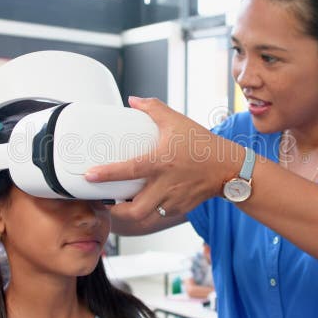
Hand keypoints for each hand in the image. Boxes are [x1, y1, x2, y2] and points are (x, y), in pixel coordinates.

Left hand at [85, 97, 242, 222]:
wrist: (228, 166)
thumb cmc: (202, 143)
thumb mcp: (176, 121)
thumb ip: (153, 109)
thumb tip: (132, 100)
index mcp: (161, 161)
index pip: (129, 170)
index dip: (107, 174)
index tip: (89, 175)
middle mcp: (165, 184)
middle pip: (134, 210)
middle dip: (116, 212)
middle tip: (104, 203)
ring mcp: (173, 199)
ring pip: (145, 217)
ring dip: (129, 215)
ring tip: (119, 207)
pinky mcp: (180, 208)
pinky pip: (158, 215)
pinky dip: (148, 213)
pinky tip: (142, 205)